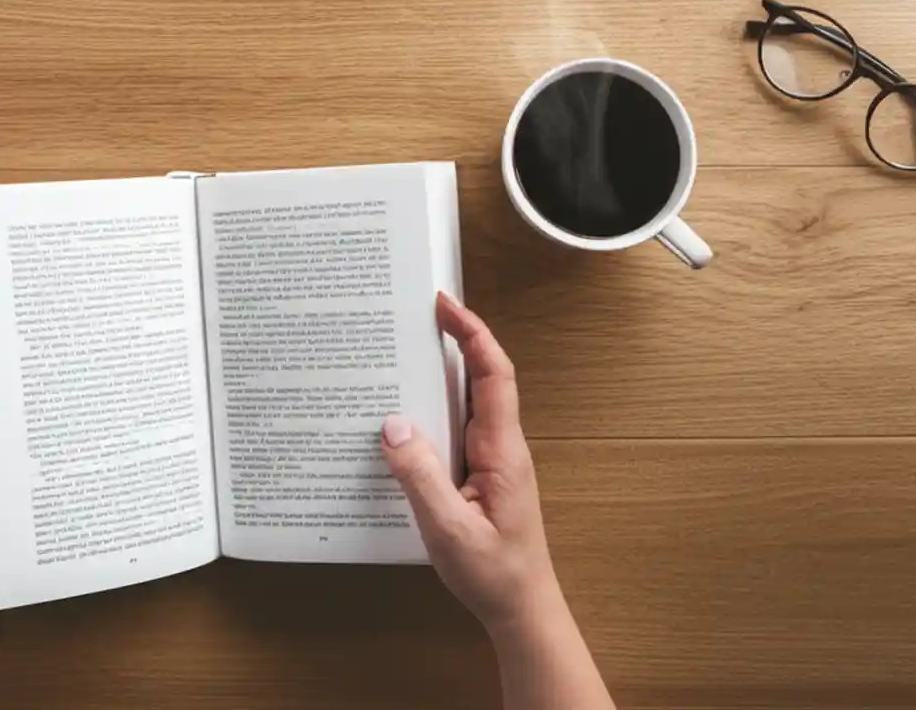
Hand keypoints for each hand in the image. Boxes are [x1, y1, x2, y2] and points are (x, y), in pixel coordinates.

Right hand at [381, 293, 559, 630]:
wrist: (522, 609)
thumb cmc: (494, 574)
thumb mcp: (449, 529)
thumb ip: (420, 478)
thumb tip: (393, 426)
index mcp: (502, 450)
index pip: (494, 375)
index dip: (473, 334)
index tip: (444, 305)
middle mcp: (501, 446)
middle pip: (481, 378)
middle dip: (453, 341)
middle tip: (413, 317)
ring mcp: (492, 460)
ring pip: (468, 403)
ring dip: (441, 375)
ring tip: (400, 356)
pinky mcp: (480, 475)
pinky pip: (457, 429)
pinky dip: (433, 411)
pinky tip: (403, 416)